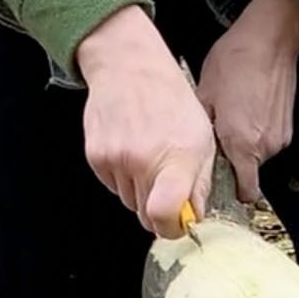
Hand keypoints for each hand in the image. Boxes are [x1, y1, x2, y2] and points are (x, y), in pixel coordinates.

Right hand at [76, 5, 213, 237]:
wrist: (129, 68)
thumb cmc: (170, 99)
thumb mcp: (202, 139)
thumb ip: (200, 184)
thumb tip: (194, 217)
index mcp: (175, 160)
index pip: (164, 216)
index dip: (171, 229)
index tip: (179, 225)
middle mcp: (142, 163)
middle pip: (146, 216)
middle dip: (160, 210)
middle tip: (168, 185)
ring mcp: (115, 161)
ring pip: (129, 202)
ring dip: (141, 191)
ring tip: (149, 159)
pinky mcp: (96, 157)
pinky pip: (112, 186)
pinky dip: (123, 178)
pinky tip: (132, 152)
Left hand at [197, 0, 298, 203]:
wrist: (269, 41)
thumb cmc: (234, 63)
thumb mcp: (204, 96)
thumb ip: (204, 134)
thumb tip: (199, 153)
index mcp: (242, 146)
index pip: (246, 192)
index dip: (233, 192)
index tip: (221, 184)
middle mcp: (266, 148)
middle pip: (249, 171)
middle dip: (234, 160)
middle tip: (220, 135)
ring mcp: (281, 137)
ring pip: (258, 154)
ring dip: (247, 143)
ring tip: (235, 116)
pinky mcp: (288, 126)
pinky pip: (269, 139)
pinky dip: (259, 131)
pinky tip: (248, 108)